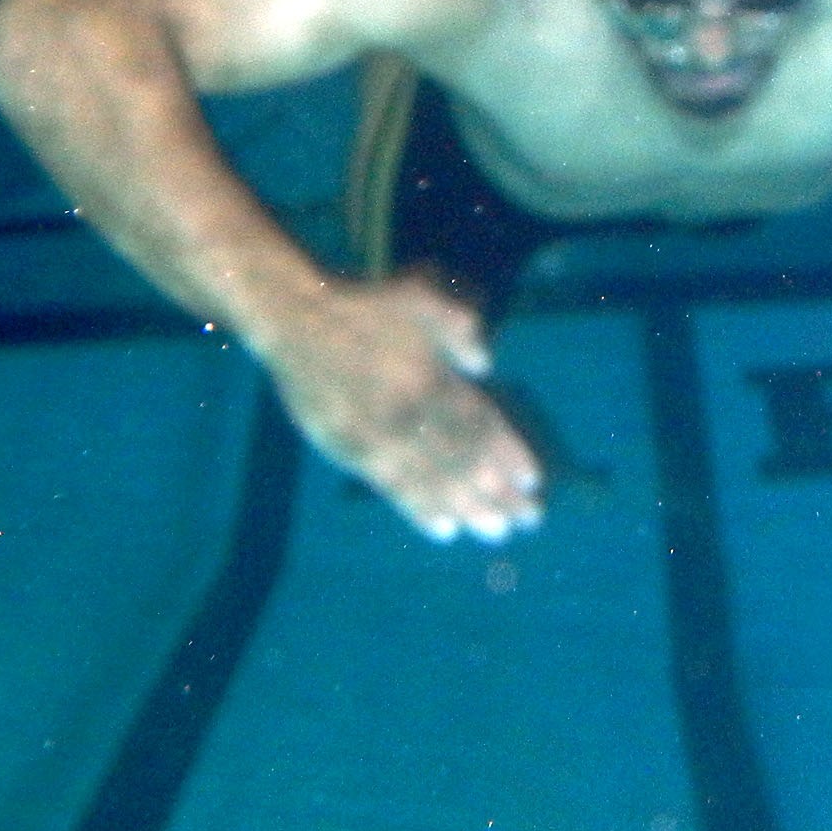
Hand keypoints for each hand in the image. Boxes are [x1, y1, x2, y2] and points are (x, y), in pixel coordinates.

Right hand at [261, 271, 542, 541]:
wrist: (298, 320)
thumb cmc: (365, 307)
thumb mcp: (422, 299)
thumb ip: (460, 329)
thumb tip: (487, 364)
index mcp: (433, 379)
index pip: (482, 426)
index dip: (509, 454)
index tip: (533, 480)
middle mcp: (412, 414)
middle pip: (465, 461)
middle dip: (500, 492)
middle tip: (528, 518)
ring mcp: (381, 438)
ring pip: (434, 482)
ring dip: (469, 509)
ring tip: (496, 531)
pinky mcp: (352, 452)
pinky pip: (393, 489)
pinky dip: (420, 511)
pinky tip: (443, 530)